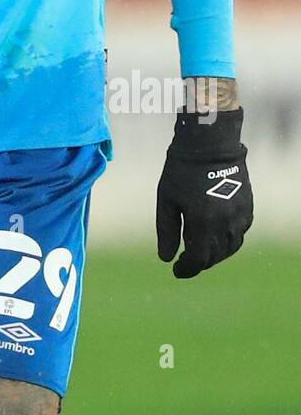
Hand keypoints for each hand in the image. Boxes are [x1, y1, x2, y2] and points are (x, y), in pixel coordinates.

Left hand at [156, 107, 252, 278]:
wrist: (209, 143)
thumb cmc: (182, 169)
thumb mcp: (167, 199)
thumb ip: (167, 230)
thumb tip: (166, 258)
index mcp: (202, 222)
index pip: (198, 259)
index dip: (186, 269)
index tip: (176, 271)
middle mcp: (225, 223)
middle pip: (214, 256)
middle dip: (199, 262)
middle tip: (185, 260)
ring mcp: (239, 215)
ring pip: (230, 247)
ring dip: (215, 254)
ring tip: (200, 250)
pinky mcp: (247, 207)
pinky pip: (239, 233)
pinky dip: (228, 240)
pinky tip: (216, 235)